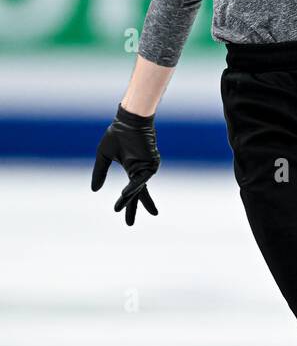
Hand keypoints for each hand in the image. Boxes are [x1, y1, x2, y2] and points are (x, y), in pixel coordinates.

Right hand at [91, 103, 160, 225]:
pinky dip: (133, 188)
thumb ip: (99, 172)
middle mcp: (141, 171)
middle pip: (138, 194)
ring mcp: (148, 167)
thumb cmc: (117, 134)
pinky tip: (126, 194)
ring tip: (121, 209)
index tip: (117, 212)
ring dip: (129, 198)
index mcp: (133, 169)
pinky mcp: (151, 163)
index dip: (125, 202)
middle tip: (129, 225)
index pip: (130, 191)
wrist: (128, 120)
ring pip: (137, 188)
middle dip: (134, 208)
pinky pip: (141, 180)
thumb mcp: (104, 156)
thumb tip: (94, 191)